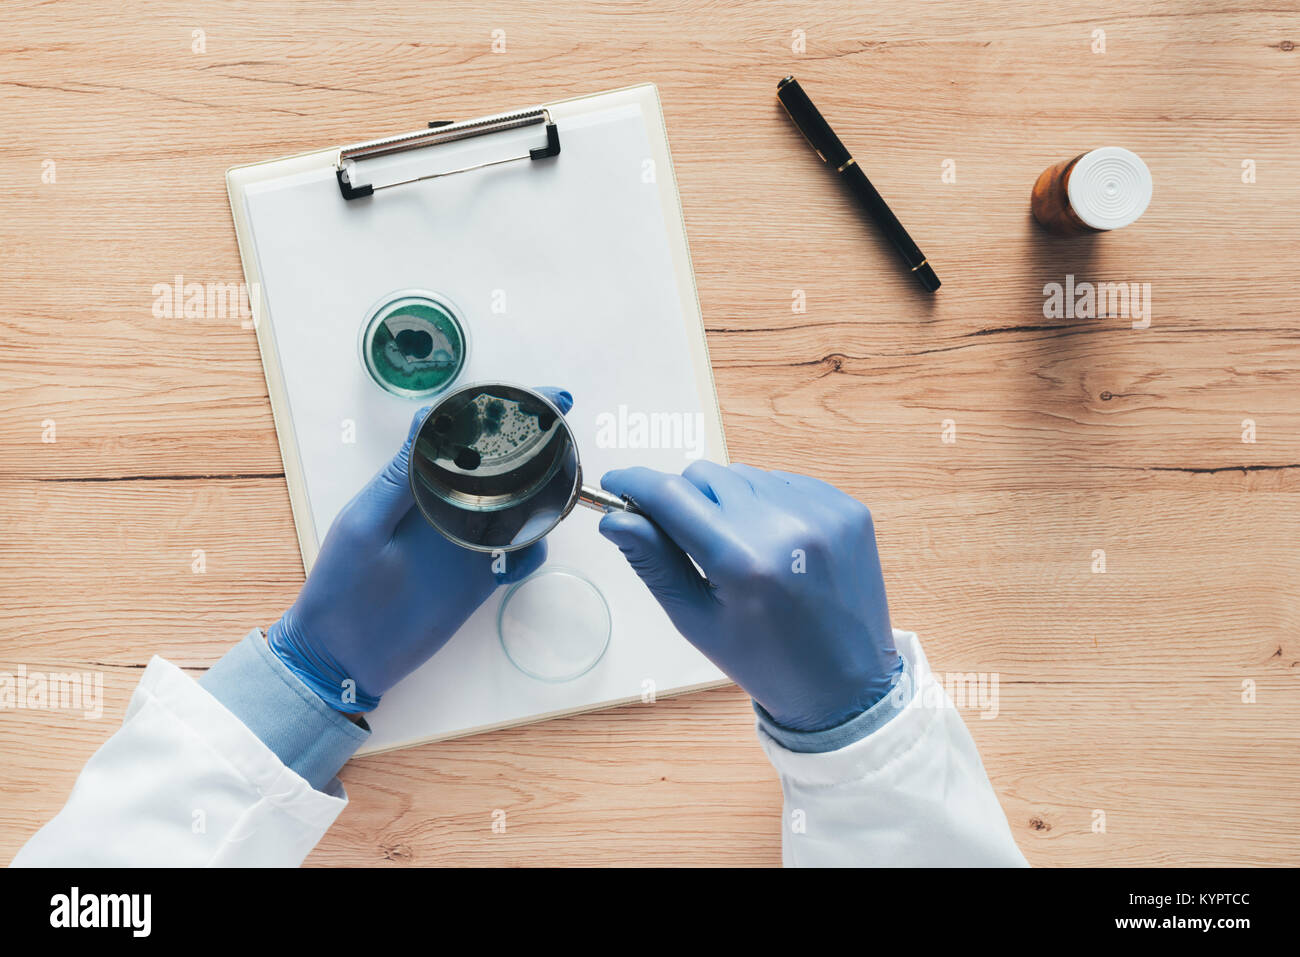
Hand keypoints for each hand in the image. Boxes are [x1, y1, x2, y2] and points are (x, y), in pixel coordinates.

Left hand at [268, 388, 572, 711]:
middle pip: (506, 467)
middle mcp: (450, 505)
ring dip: (544, 501)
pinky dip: (531, 552)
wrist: (343, 656)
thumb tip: (427, 416)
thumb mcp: (366, 524)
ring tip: (557, 501)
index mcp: (420, 482)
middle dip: (542, 450)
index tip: (546, 398)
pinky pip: (521, 555)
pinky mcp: (482, 577)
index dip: (504, 413)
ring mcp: (469, 541)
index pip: (468, 435)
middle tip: (568, 442)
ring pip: (523, 508)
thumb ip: (400, 475)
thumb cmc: (340, 585)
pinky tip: (517, 563)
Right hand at [598, 462, 899, 731]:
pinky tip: (772, 543)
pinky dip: (766, 502)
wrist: (845, 685)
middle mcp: (785, 526)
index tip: (615, 483)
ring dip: (726, 499)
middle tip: (687, 540)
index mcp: (742, 560)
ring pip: (744, 474)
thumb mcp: (696, 620)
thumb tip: (614, 519)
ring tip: (737, 549)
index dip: (634, 484)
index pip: (671, 495)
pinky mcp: (846, 508)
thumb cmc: (765, 661)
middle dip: (683, 499)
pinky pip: (784, 481)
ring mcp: (822, 512)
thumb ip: (653, 562)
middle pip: (705, 475)